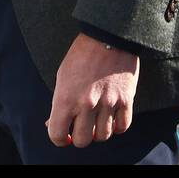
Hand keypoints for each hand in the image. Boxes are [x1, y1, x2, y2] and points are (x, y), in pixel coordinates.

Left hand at [46, 32, 139, 147]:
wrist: (107, 36)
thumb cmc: (81, 55)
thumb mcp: (62, 76)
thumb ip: (59, 103)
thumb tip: (52, 125)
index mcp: (65, 98)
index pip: (57, 135)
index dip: (59, 139)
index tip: (63, 135)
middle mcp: (86, 104)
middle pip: (82, 140)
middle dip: (79, 137)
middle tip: (80, 126)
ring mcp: (108, 103)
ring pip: (103, 136)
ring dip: (98, 132)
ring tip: (96, 121)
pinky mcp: (126, 100)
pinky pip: (122, 127)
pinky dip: (116, 127)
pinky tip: (111, 119)